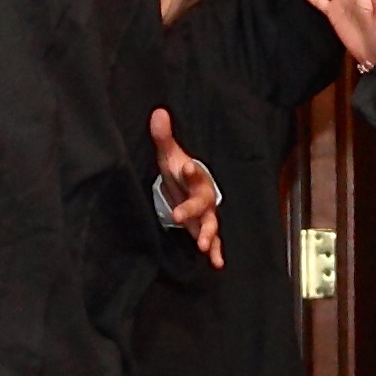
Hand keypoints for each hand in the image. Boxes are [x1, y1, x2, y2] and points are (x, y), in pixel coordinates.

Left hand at [152, 109, 223, 268]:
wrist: (192, 184)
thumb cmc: (178, 170)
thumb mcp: (169, 154)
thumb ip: (163, 136)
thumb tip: (158, 112)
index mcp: (195, 176)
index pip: (193, 172)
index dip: (191, 170)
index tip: (186, 166)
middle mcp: (204, 196)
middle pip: (201, 202)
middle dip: (192, 209)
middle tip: (181, 216)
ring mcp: (206, 214)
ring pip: (210, 224)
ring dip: (208, 235)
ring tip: (204, 246)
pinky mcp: (204, 227)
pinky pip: (214, 241)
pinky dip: (216, 252)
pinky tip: (217, 264)